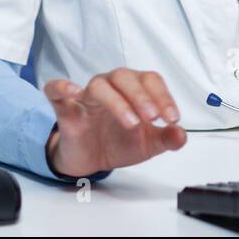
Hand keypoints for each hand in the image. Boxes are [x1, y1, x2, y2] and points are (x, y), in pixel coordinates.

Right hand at [42, 68, 186, 178]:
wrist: (91, 160)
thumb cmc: (119, 142)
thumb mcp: (147, 144)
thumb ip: (166, 138)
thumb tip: (182, 135)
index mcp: (133, 88)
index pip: (150, 81)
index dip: (164, 97)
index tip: (172, 118)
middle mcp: (111, 86)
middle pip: (125, 78)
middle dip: (142, 97)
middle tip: (153, 118)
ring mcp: (86, 96)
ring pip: (99, 86)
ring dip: (117, 102)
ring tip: (131, 122)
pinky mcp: (65, 108)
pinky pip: (57, 89)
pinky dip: (62, 87)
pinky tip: (73, 92)